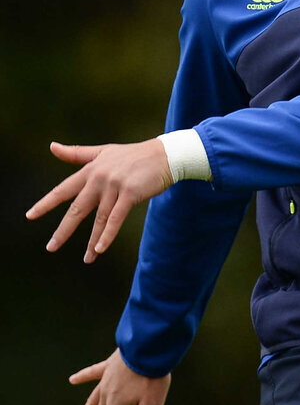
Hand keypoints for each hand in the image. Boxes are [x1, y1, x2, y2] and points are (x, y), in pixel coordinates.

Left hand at [26, 139, 172, 261]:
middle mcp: (99, 178)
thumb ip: (77, 153)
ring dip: (92, 240)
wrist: (165, 155)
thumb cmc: (134, 155)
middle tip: (51, 247)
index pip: (63, 189)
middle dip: (64, 230)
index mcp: (91, 170)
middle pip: (77, 208)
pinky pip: (116, 218)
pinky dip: (107, 235)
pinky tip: (100, 249)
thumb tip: (51, 146)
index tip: (30, 216)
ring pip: (99, 218)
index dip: (46, 203)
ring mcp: (115, 185)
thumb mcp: (103, 152)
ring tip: (87, 258)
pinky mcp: (130, 193)